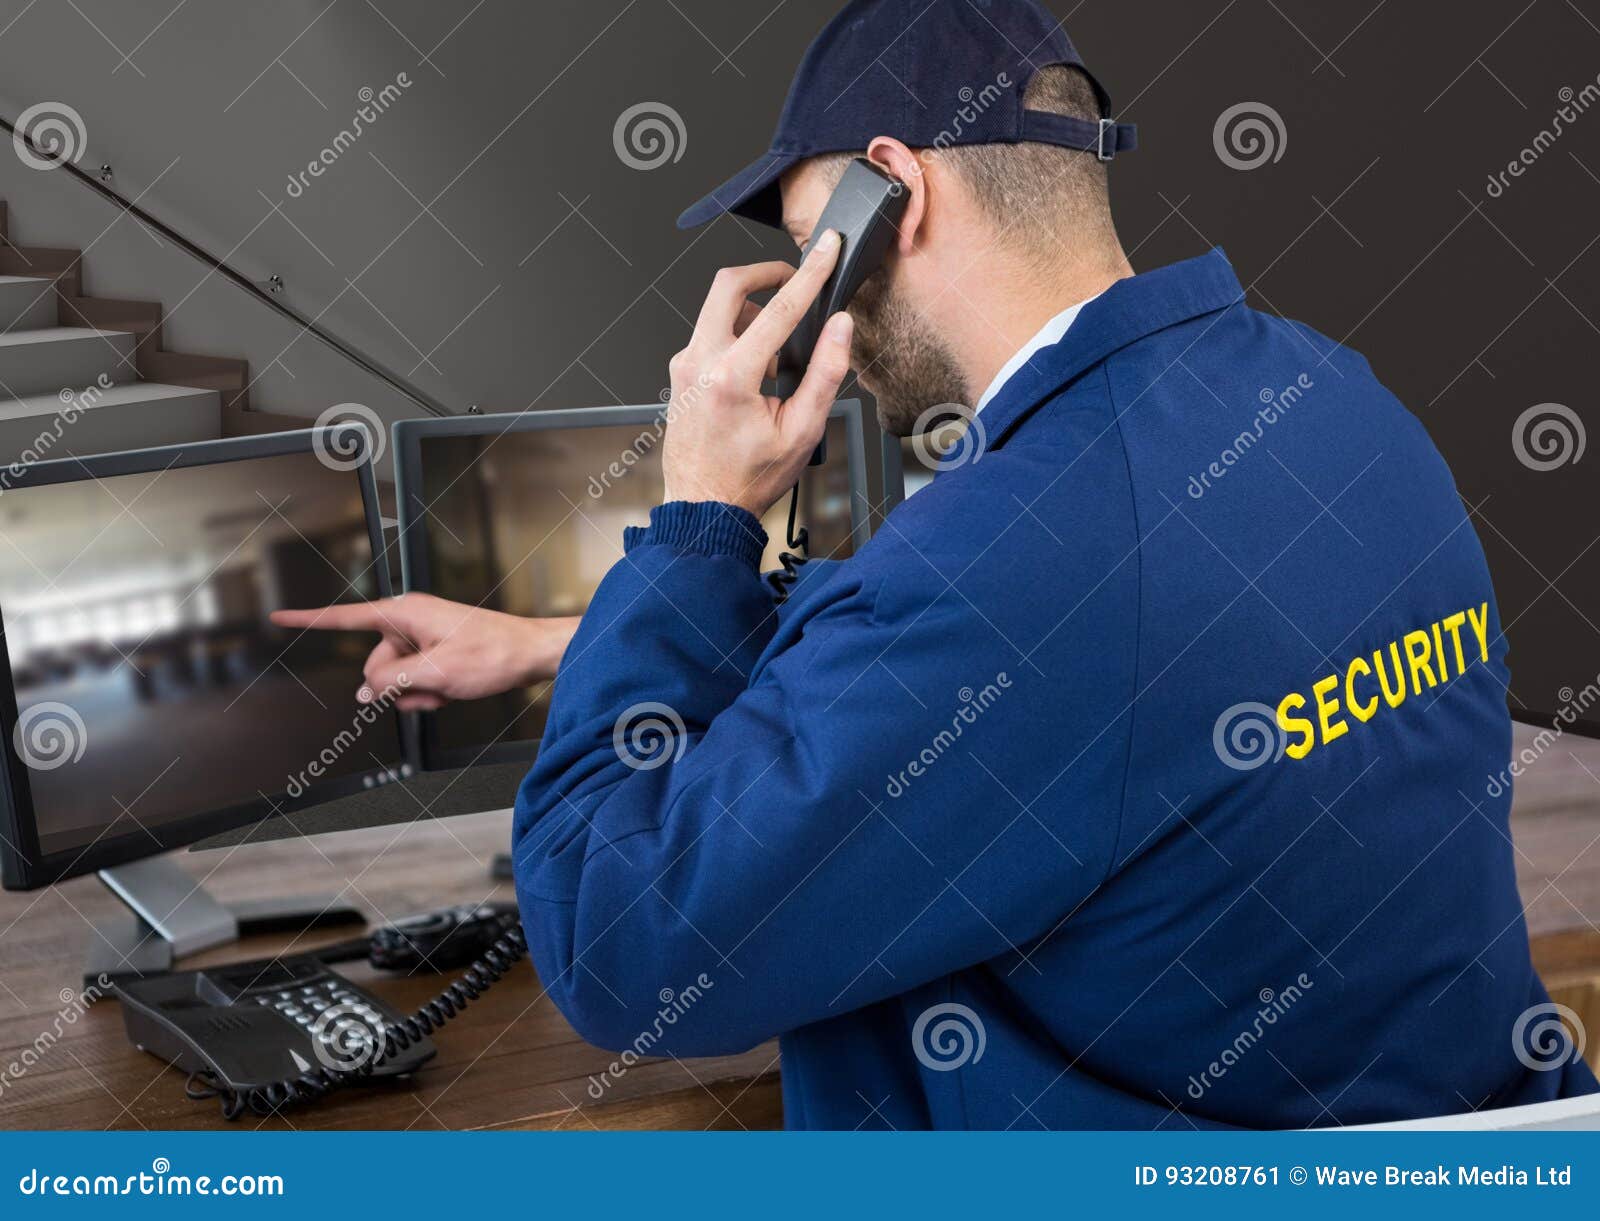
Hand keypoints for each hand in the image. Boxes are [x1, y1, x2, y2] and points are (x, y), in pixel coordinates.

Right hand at [269, 593, 578, 711]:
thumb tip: (365, 690)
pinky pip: (413, 681)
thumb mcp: (436, 673)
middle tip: (431, 687)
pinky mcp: (434, 653)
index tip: (279, 618)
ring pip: (394, 679)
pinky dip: (428, 692)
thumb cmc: (495, 654)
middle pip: (374, 665)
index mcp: (405, 613)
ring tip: (447, 689)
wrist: (531, 656)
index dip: (309, 620)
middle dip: (396, 685)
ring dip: (415, 693)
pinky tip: (450, 692)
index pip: (345, 618)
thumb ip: (391, 681)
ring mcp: (423, 638)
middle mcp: (410, 621)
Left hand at [662, 229, 853, 516]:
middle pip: (728, 286)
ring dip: (753, 314)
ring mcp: (683, 366)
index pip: (778, 309)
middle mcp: (698, 363)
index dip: (810, 274)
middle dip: (766, 274)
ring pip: (717, 310)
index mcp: (731, 377)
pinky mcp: (680, 372)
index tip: (827, 248)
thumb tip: (839, 328)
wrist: (703, 507)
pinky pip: (710, 334)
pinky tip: (758, 373)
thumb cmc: (748, 478)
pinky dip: (739, 337)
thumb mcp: (802, 431)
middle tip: (795, 278)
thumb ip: (825, 373)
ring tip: (780, 357)